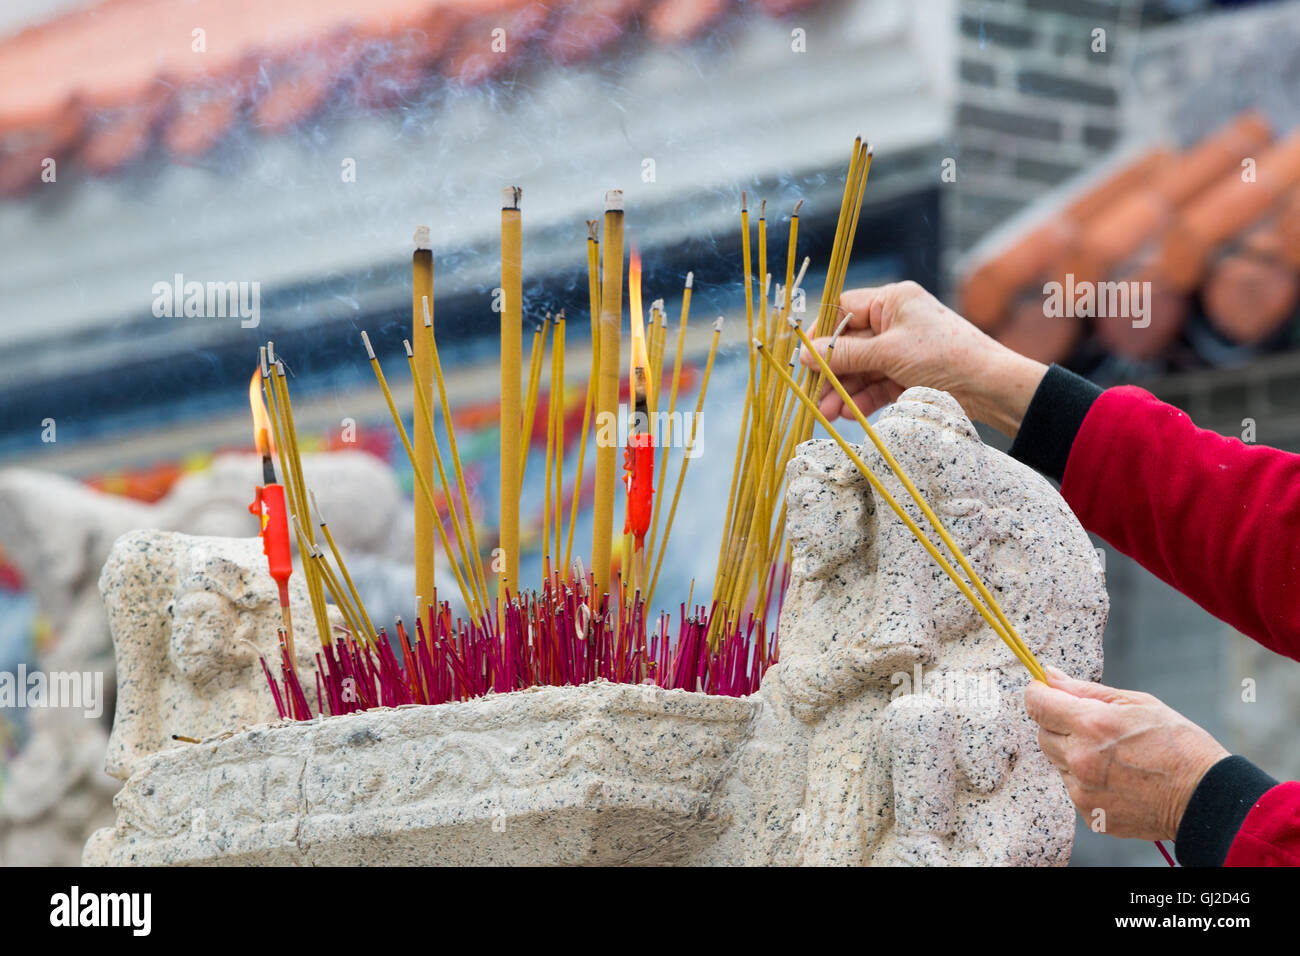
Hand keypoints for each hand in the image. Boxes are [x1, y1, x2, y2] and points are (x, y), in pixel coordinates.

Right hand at [798, 281, 1046, 436]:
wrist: (989, 387)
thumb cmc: (943, 356)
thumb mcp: (888, 353)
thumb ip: (845, 354)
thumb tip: (804, 354)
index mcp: (892, 301)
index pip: (843, 310)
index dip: (821, 333)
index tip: (802, 358)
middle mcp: (894, 321)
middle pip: (849, 344)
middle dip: (830, 371)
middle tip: (811, 394)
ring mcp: (900, 350)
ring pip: (860, 369)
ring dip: (843, 390)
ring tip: (828, 413)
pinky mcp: (907, 375)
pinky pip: (876, 385)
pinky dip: (862, 399)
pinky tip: (849, 414)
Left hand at [1024, 666, 1229, 840]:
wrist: (1204, 798)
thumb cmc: (1177, 744)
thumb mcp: (1137, 703)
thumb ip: (1086, 690)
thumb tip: (1050, 676)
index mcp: (1091, 725)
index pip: (1037, 705)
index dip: (1038, 694)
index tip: (1045, 691)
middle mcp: (1080, 759)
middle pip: (1042, 734)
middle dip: (1058, 725)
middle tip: (1092, 726)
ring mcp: (1083, 790)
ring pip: (1057, 762)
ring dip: (1072, 753)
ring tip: (1112, 755)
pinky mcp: (1089, 813)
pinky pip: (1072, 787)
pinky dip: (1085, 779)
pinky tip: (1117, 778)